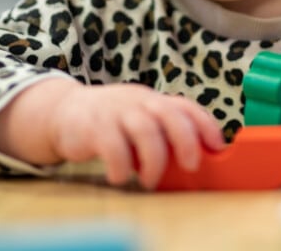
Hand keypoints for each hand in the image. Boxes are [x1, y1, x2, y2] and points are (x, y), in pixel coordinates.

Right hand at [0, 78, 225, 188]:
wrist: (63, 112)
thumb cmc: (111, 121)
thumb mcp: (139, 118)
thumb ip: (163, 131)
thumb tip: (196, 158)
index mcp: (152, 100)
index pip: (185, 106)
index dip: (205, 125)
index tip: (217, 147)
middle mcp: (137, 102)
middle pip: (168, 114)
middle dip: (185, 141)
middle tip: (190, 166)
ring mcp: (115, 112)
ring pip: (145, 130)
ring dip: (154, 160)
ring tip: (150, 180)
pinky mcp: (92, 127)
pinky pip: (113, 146)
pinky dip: (121, 166)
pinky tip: (120, 177)